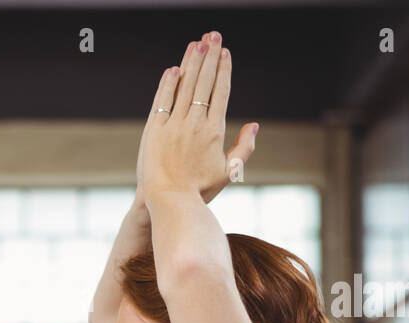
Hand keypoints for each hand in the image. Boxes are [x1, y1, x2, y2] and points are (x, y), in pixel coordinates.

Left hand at [136, 31, 258, 205]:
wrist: (169, 201)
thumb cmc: (200, 190)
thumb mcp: (230, 172)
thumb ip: (245, 147)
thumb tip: (254, 125)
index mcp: (214, 131)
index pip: (221, 92)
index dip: (223, 69)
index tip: (225, 52)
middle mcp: (194, 124)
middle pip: (204, 83)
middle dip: (209, 56)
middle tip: (213, 36)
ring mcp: (173, 125)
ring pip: (183, 87)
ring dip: (191, 62)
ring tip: (196, 43)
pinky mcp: (154, 130)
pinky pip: (162, 101)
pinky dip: (168, 84)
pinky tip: (173, 69)